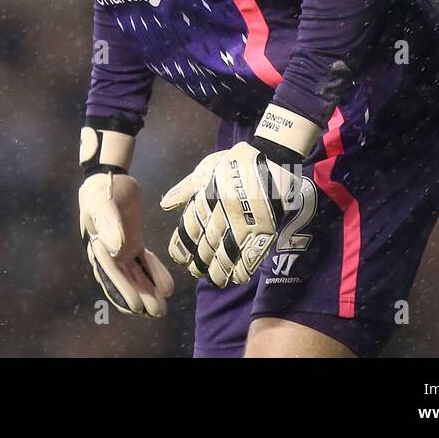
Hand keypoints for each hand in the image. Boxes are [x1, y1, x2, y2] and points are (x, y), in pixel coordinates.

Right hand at [77, 125, 173, 317]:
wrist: (108, 177)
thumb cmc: (102, 189)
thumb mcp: (104, 203)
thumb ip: (110, 225)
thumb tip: (117, 250)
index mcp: (98, 246)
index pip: (111, 273)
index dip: (123, 291)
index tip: (137, 307)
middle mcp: (109, 252)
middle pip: (125, 279)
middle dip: (140, 297)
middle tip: (157, 313)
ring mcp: (121, 249)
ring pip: (136, 275)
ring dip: (148, 291)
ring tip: (162, 308)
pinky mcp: (133, 242)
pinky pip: (144, 262)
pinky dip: (154, 273)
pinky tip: (167, 286)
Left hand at [159, 139, 302, 287]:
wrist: (273, 157)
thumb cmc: (238, 162)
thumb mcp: (207, 168)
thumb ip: (185, 189)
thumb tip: (165, 205)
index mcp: (207, 197)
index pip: (189, 228)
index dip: (183, 246)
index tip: (180, 258)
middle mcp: (222, 213)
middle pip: (207, 244)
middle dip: (200, 262)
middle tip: (196, 272)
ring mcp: (245, 222)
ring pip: (227, 253)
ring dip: (219, 270)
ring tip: (215, 280)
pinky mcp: (265, 228)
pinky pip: (252, 253)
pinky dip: (244, 268)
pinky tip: (238, 277)